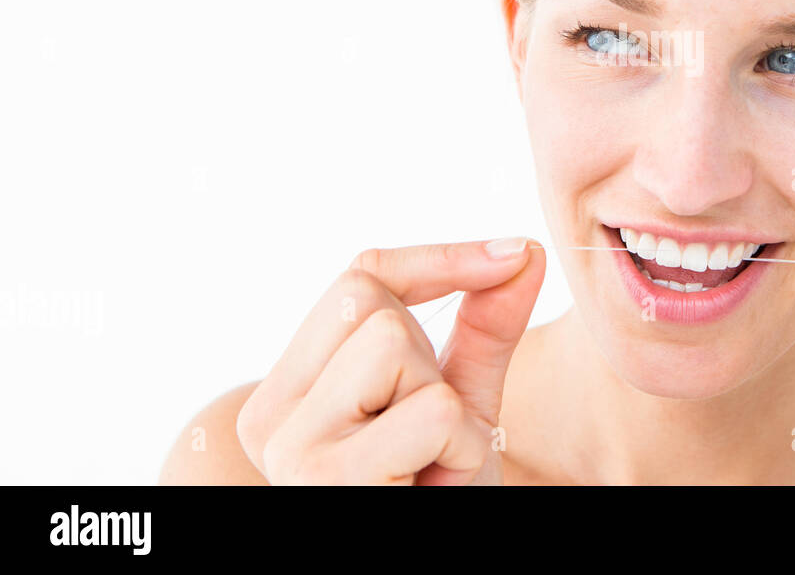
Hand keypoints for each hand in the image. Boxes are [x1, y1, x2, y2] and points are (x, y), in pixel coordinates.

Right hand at [236, 237, 544, 484]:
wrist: (439, 563)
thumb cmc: (438, 493)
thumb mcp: (463, 401)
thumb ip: (486, 328)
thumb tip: (525, 251)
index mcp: (291, 387)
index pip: (358, 275)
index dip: (438, 258)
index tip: (512, 252)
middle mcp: (269, 415)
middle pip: (369, 304)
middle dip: (430, 359)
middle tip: (432, 434)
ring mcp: (290, 449)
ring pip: (396, 350)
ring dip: (448, 411)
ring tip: (429, 466)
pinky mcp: (327, 481)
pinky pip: (431, 411)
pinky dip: (460, 447)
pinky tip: (433, 488)